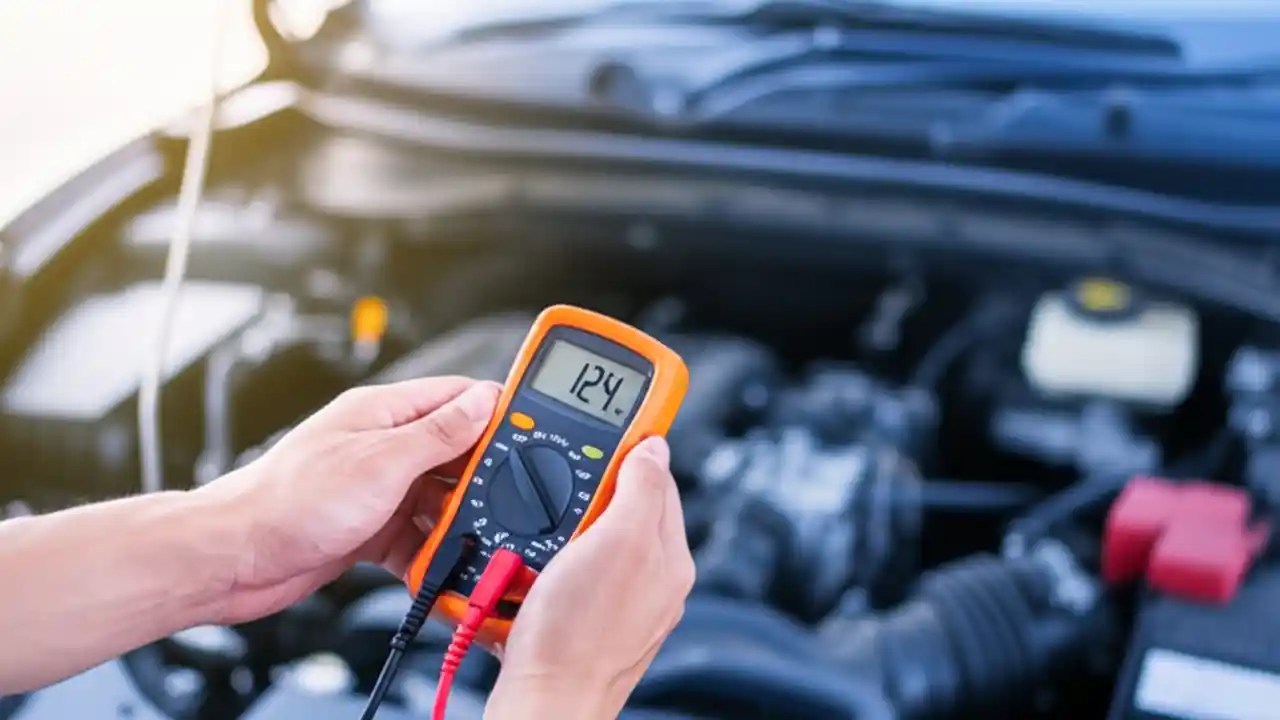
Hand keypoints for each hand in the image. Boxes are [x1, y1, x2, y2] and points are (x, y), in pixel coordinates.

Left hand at [200, 376, 500, 623]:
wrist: (232, 560)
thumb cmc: (287, 502)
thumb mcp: (381, 463)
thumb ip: (438, 434)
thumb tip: (484, 402)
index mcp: (383, 414)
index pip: (457, 397)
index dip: (498, 409)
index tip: (534, 428)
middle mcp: (381, 447)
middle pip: (454, 453)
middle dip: (483, 477)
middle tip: (511, 498)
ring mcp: (375, 489)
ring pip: (438, 500)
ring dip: (457, 521)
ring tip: (475, 538)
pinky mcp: (368, 529)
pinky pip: (416, 537)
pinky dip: (431, 554)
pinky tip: (441, 568)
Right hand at [485, 437, 695, 719]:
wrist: (541, 703)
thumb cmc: (579, 636)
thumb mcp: (619, 542)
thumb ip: (642, 489)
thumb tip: (655, 447)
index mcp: (667, 556)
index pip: (656, 478)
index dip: (627, 450)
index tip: (600, 431)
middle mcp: (645, 579)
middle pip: (612, 508)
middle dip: (575, 499)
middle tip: (551, 503)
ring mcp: (607, 602)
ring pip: (574, 542)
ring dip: (544, 534)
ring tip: (526, 549)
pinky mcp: (571, 622)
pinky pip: (546, 577)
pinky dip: (526, 570)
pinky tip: (514, 578)